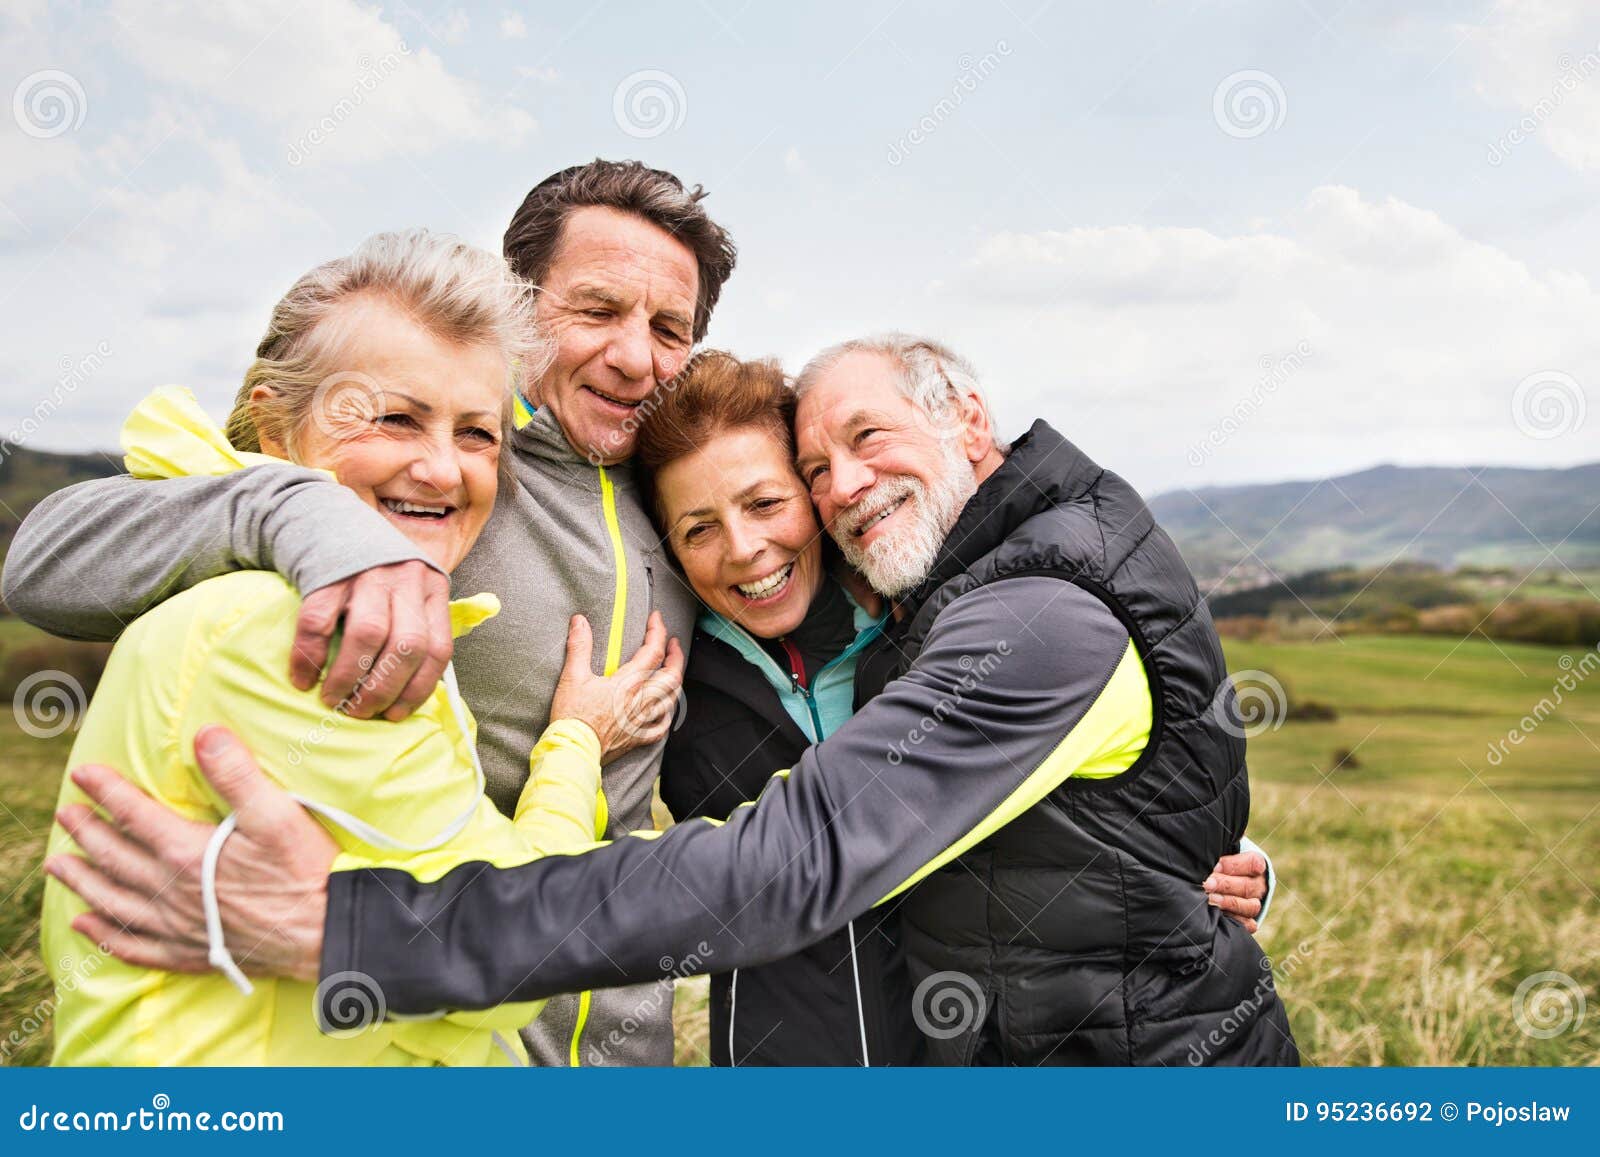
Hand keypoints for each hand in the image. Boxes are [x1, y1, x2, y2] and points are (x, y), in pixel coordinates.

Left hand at [45, 726, 333, 981]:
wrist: (326, 932)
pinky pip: (133, 947)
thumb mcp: (278, 813)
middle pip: (114, 857)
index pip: (134, 814)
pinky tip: (87, 926)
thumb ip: (236, 774)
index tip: (82, 774)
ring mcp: (176, 926)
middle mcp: (170, 892)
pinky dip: (105, 936)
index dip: (106, 791)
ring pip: (113, 901)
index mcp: (187, 853)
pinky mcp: (189, 952)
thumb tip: (205, 734)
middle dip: (86, 833)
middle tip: (64, 814)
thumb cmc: (305, 871)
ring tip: (57, 865)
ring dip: (81, 881)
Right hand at [290, 559, 452, 721]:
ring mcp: (367, 573)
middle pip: (406, 645)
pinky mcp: (327, 573)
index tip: (395, 715)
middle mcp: (405, 579)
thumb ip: (416, 626)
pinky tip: (302, 680)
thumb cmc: (370, 570)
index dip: (418, 689)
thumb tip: (410, 691)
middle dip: (383, 689)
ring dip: (349, 678)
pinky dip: (308, 658)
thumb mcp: (407, 590)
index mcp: (432, 588)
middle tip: (360, 712)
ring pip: (368, 635)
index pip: (438, 648)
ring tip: (334, 701)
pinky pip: (317, 623)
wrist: (323, 519)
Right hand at [550, 610, 684, 763]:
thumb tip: (580, 621)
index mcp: (627, 683)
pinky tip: (663, 710)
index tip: (657, 619)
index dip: (658, 631)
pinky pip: (661, 727)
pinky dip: (666, 716)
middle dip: (677, 657)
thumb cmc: (572, 715)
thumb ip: (579, 646)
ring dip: (675, 682)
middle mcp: (640, 701)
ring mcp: (641, 721)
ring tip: (672, 672)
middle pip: (672, 676)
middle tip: (673, 645)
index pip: (653, 652)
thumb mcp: (572, 676)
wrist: (573, 750)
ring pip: (671, 700)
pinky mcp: (637, 738)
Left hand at [1204, 851, 1267, 933]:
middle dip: (1225, 885)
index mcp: (1254, 865)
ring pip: (1251, 906)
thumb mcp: (1218, 859)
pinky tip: (1222, 917)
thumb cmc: (1215, 867)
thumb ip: (1217, 862)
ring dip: (1230, 903)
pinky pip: (1249, 924)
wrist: (1217, 885)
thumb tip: (1211, 867)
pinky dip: (1236, 921)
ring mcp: (1254, 903)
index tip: (1216, 867)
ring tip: (1212, 900)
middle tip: (1207, 885)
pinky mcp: (1249, 921)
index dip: (1234, 866)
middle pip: (1248, 886)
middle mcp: (1258, 885)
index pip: (1254, 863)